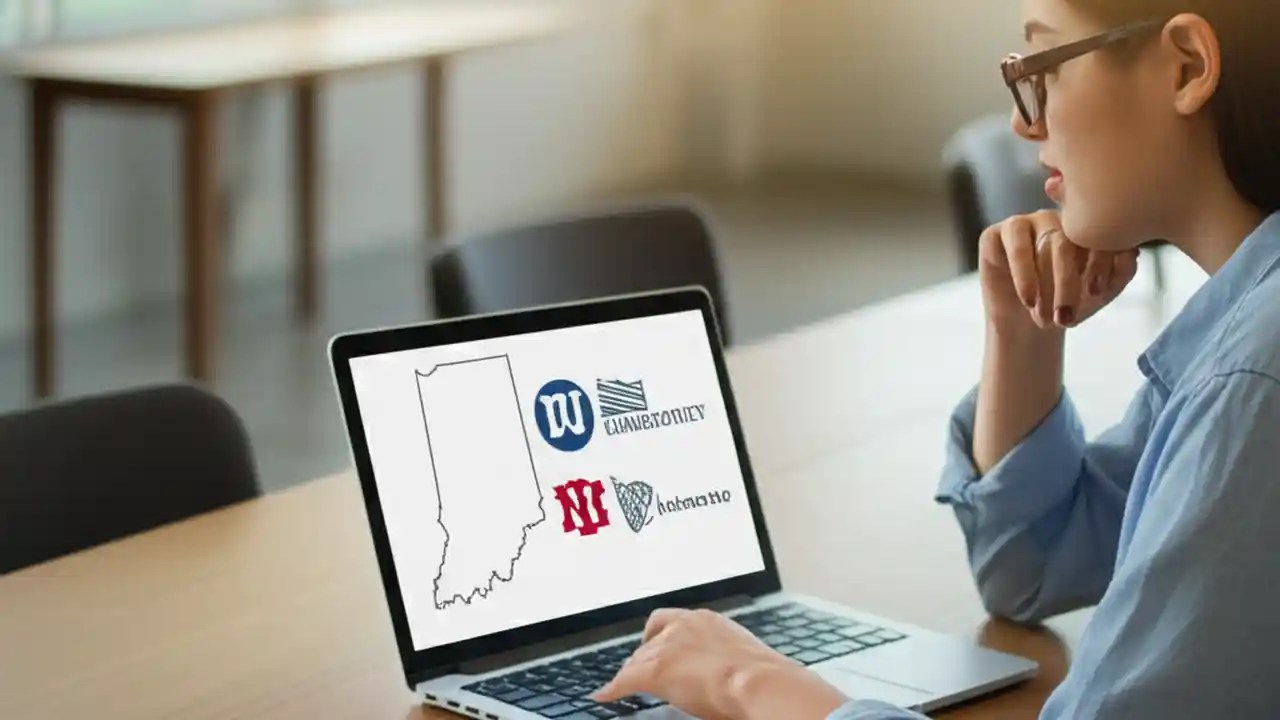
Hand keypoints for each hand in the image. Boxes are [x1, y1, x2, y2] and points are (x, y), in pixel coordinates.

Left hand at [593, 608, 847, 719]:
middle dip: (644, 654)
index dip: (661, 636)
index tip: (658, 646)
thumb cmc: (765, 679)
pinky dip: (613, 689)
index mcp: (707, 621)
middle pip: (650, 639)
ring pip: (637, 660)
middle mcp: (684, 626)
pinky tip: (604, 696)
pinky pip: (625, 680)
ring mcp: (667, 646)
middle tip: (641, 670)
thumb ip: (731, 659)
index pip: (673, 622)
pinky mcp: (655, 669)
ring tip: (624, 685)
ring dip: (632, 673)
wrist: (760, 683)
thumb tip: (740, 676)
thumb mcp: (745, 658)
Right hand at [979, 210, 1139, 330]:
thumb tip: (1131, 251)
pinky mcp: (997, 232)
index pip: (1100, 231)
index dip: (1101, 261)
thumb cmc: (1067, 305)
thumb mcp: (1100, 295)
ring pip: (1044, 240)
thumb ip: (1122, 272)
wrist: (1027, 325)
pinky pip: (1015, 242)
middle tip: (1065, 316)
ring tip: (1044, 316)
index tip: (1096, 293)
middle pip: (1070, 239)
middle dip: (1068, 281)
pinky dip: (1023, 274)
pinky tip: (1028, 299)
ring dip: (1045, 282)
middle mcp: (1058, 219)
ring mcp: (1027, 223)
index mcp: (1087, 227)